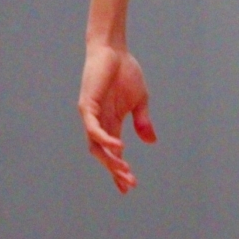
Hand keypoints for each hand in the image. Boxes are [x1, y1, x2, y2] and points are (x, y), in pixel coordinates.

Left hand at [78, 43, 156, 193]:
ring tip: (125, 170)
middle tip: (129, 183)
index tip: (129, 187)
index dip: (119, 170)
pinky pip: (94, 128)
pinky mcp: (87, 106)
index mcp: (112, 123)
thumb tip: (151, 142)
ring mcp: (91, 115)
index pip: (114, 152)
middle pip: (104, 154)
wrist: (113, 51)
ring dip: (110, 160)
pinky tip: (119, 147)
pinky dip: (105, 139)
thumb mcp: (140, 101)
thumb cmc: (125, 73)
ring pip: (97, 146)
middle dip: (116, 170)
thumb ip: (143, 122)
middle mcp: (99, 123)